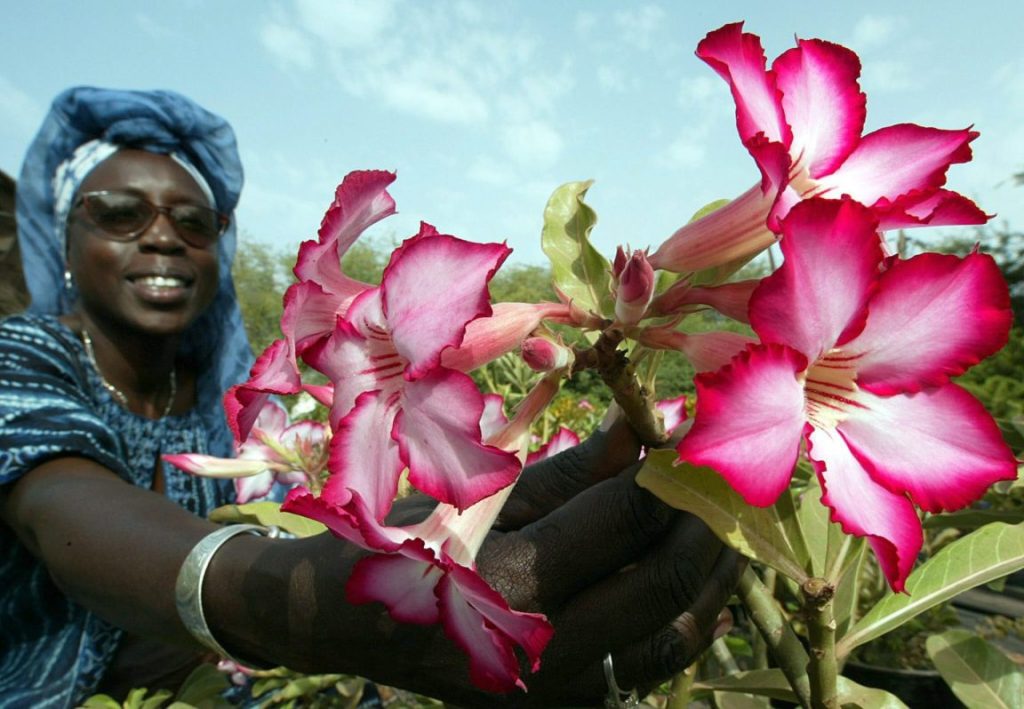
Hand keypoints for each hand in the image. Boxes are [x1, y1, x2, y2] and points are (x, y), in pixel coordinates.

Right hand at [214, 416, 740, 707]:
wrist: (338, 620)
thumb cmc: (399, 537)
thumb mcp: (480, 491)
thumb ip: (573, 469)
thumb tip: (646, 432)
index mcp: (506, 580)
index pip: (624, 517)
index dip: (670, 468)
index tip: (695, 432)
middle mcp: (539, 649)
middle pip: (664, 583)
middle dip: (706, 519)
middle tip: (724, 474)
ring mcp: (553, 692)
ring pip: (672, 640)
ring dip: (709, 578)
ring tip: (720, 525)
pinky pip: (644, 667)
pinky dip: (676, 622)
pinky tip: (683, 580)